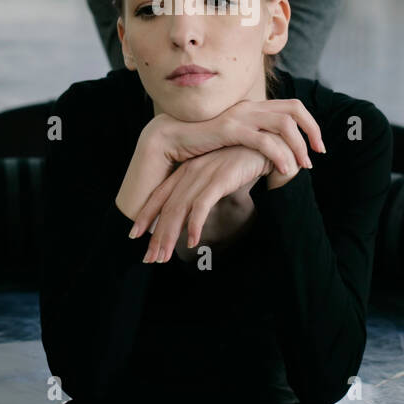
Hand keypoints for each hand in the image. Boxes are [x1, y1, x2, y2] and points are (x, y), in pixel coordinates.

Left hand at [136, 146, 269, 262]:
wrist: (269, 145)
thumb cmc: (244, 161)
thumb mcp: (218, 176)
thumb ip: (204, 191)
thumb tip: (193, 215)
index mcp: (188, 170)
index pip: (160, 195)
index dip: (146, 215)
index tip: (135, 235)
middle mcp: (191, 171)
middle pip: (167, 207)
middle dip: (157, 235)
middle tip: (149, 258)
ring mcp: (204, 174)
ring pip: (180, 209)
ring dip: (170, 236)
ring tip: (163, 257)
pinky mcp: (221, 178)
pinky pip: (202, 205)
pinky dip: (195, 225)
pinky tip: (192, 242)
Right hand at [141, 98, 325, 180]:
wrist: (172, 139)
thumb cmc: (203, 142)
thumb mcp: (235, 138)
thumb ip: (254, 138)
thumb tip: (276, 150)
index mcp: (254, 107)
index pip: (292, 106)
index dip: (310, 123)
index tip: (317, 145)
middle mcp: (250, 106)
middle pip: (294, 109)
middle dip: (312, 131)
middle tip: (319, 153)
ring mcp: (241, 116)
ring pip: (283, 124)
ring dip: (298, 145)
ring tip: (303, 166)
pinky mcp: (230, 130)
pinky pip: (264, 141)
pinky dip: (279, 155)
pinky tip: (285, 170)